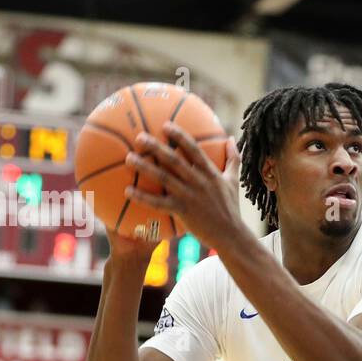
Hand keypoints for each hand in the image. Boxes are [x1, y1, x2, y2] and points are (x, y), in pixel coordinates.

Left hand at [124, 125, 245, 248]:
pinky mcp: (182, 211)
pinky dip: (143, 197)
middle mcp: (198, 182)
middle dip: (156, 147)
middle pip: (174, 160)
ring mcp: (189, 196)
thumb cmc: (231, 208)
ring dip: (145, 167)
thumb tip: (230, 138)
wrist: (231, 235)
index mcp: (210, 173)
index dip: (180, 136)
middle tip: (139, 137)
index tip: (166, 125)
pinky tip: (128, 191)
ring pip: (164, 178)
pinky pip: (158, 203)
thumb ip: (233, 159)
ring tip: (129, 158)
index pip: (194, 150)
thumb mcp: (234, 181)